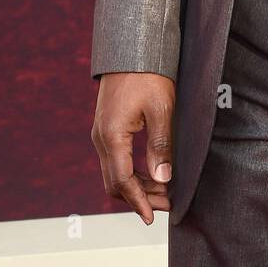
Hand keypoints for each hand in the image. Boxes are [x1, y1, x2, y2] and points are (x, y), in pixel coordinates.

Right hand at [91, 72, 175, 223]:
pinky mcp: (106, 127)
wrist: (132, 49)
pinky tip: (152, 173)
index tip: (153, 217)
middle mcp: (100, 138)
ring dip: (137, 185)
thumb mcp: (161, 109)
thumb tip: (164, 179)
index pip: (123, 182)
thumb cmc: (149, 76)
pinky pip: (115, 159)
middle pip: (115, 182)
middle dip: (140, 197)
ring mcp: (101, 133)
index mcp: (112, 136)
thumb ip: (161, 145)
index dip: (139, 202)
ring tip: (164, 191)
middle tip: (167, 204)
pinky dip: (132, 171)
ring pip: (114, 172)